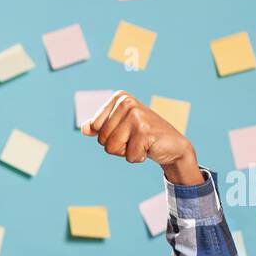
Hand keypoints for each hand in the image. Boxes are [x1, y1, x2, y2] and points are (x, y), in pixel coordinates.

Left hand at [82, 90, 202, 185]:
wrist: (172, 145)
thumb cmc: (142, 136)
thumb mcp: (118, 128)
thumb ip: (99, 127)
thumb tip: (83, 128)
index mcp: (119, 98)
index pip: (94, 126)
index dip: (107, 136)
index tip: (125, 131)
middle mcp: (127, 103)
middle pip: (102, 139)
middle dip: (116, 146)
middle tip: (134, 139)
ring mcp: (136, 116)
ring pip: (111, 148)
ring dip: (126, 152)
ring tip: (140, 143)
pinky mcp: (144, 131)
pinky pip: (128, 156)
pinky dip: (137, 157)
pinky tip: (148, 147)